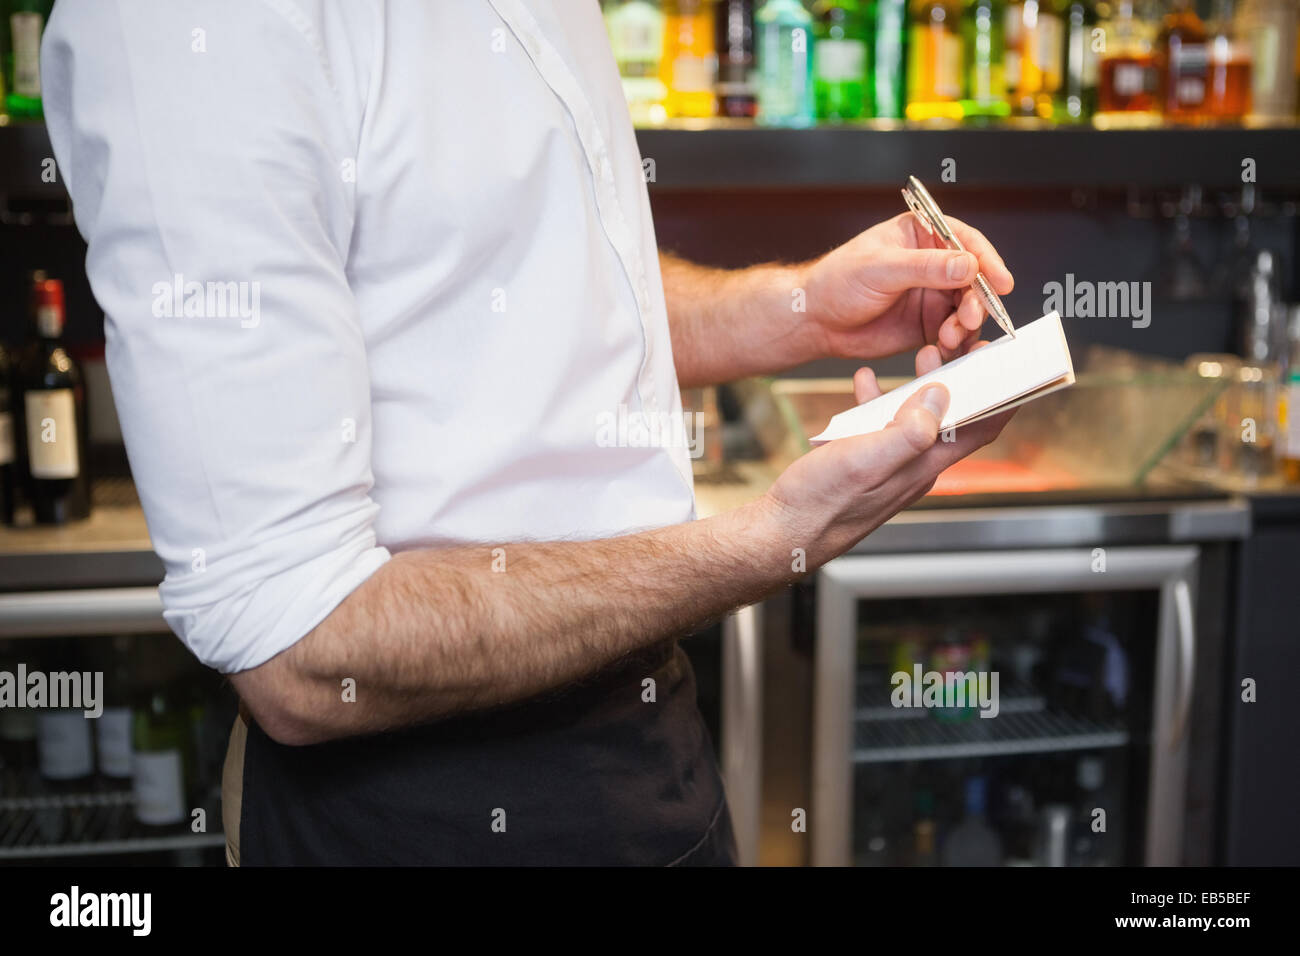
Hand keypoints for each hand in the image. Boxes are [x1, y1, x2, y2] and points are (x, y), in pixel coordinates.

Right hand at [760, 343, 1014, 567]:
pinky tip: (867, 386)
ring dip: (921, 388)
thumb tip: (941, 396)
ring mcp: (890, 466)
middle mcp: (914, 467)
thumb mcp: (867, 459)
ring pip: (918, 419)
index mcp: (923, 466)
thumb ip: (908, 429)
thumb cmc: (821, 503)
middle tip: (955, 349)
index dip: (1002, 398)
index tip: (1010, 368)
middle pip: (953, 419)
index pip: (981, 429)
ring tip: (919, 357)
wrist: (784, 533)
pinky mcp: (866, 465)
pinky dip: (881, 402)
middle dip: (960, 381)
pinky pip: (884, 426)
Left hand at [801, 212, 1013, 362]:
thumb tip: (968, 266)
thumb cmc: (837, 281)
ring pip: (967, 307)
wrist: (815, 320)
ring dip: (965, 323)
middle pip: (974, 278)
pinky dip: (955, 341)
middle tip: (968, 317)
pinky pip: (954, 332)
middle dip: (977, 299)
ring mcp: (932, 295)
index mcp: (922, 234)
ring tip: (949, 336)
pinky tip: (944, 347)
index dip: (987, 261)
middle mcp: (933, 263)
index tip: (1000, 282)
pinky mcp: (927, 324)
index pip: (966, 242)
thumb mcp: (880, 268)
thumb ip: (925, 267)